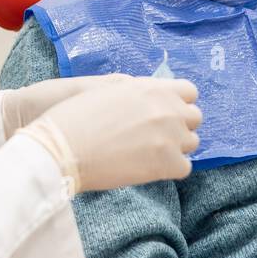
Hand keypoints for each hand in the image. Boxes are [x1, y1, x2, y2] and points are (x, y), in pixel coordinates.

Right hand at [20, 76, 201, 193]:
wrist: (62, 148)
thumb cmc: (74, 117)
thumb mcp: (107, 90)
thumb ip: (135, 92)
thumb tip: (149, 99)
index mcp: (153, 88)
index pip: (189, 91)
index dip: (178, 103)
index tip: (165, 113)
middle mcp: (168, 108)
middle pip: (195, 117)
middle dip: (179, 126)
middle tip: (156, 136)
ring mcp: (171, 136)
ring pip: (192, 143)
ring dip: (175, 148)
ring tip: (149, 155)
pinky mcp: (167, 163)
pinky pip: (185, 168)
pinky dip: (169, 170)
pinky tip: (147, 170)